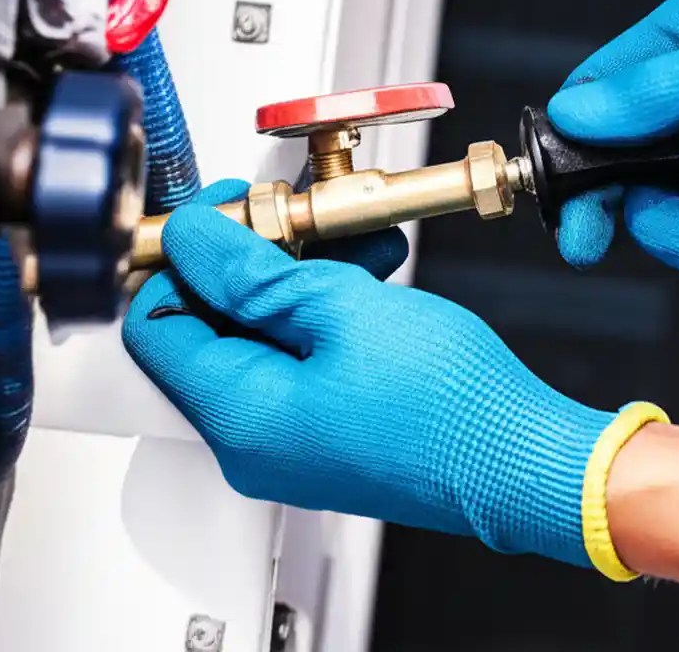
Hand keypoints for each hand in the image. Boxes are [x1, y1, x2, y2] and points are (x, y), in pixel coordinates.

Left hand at [122, 181, 661, 569]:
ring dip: (296, 280)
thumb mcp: (341, 308)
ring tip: (344, 242)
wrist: (524, 464)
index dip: (181, 256)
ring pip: (261, 340)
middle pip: (208, 329)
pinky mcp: (327, 438)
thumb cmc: (453, 407)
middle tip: (287, 218)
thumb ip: (250, 271)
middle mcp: (253, 443)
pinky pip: (299, 362)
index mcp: (240, 416)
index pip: (154, 324)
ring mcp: (290, 445)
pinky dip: (322, 315)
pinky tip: (363, 276)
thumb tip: (191, 240)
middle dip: (249, 261)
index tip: (222, 215)